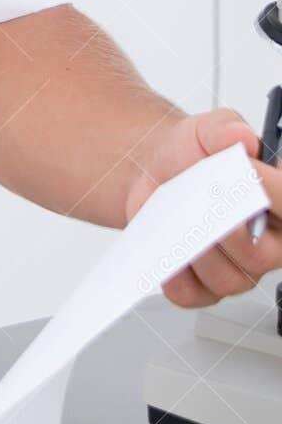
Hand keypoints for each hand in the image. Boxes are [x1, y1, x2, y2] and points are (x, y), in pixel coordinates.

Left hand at [125, 106, 281, 307]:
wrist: (154, 172)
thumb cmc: (192, 155)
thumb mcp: (207, 129)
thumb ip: (225, 129)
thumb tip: (241, 137)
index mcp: (278, 203)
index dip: (272, 191)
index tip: (246, 171)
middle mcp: (267, 243)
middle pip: (261, 254)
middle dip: (227, 227)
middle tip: (203, 201)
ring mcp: (237, 269)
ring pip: (227, 278)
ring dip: (198, 251)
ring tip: (179, 221)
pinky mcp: (204, 286)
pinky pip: (194, 294)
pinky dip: (176, 277)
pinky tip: (166, 254)